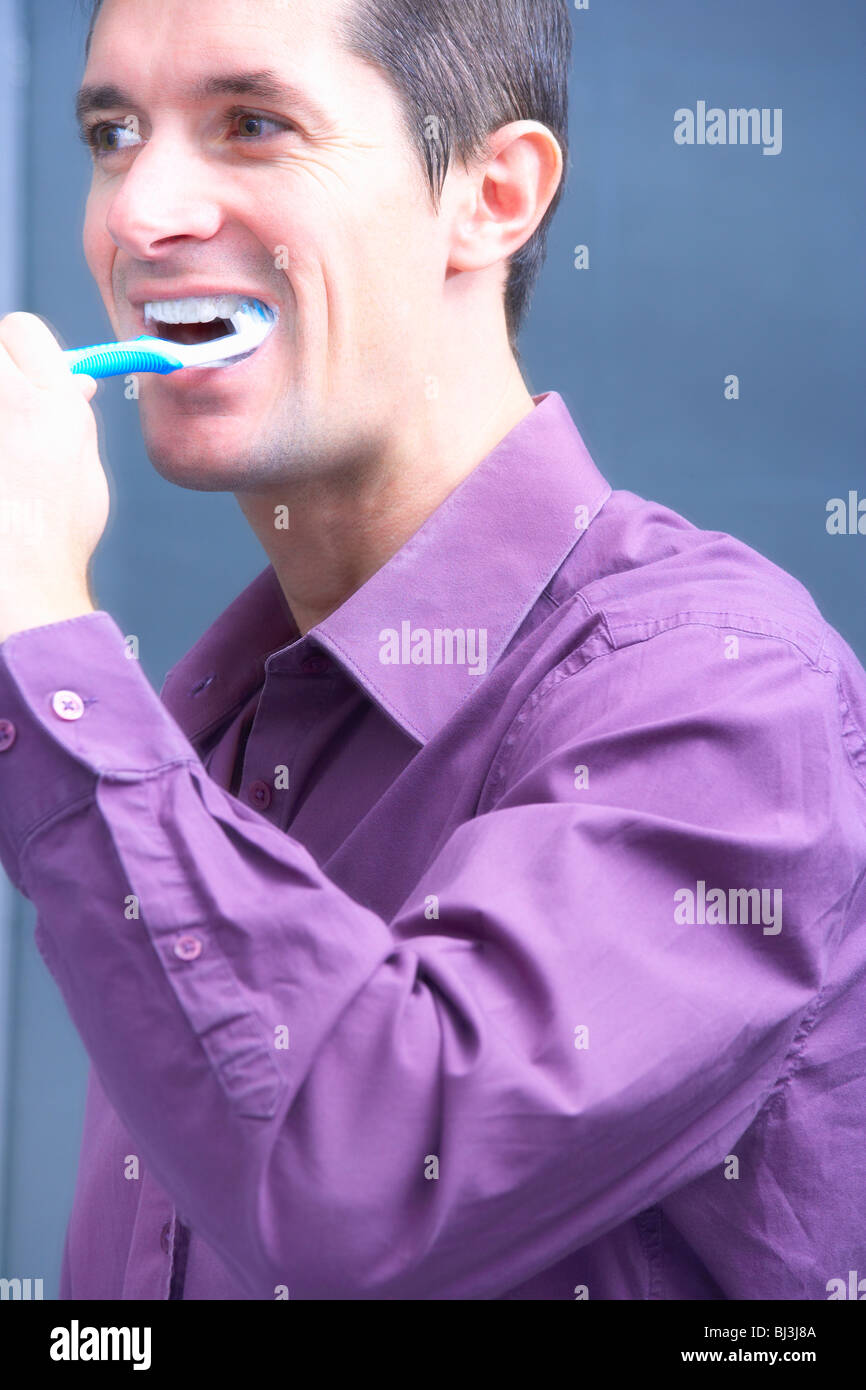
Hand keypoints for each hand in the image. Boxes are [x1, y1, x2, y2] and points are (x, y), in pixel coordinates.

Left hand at [0, 312, 109, 642]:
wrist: (13, 581)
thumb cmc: (50, 538)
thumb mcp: (84, 468)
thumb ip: (74, 416)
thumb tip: (74, 386)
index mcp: (51, 400)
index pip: (21, 330)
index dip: (22, 351)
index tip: (20, 372)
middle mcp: (3, 398)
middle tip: (6, 418)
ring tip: (2, 454)